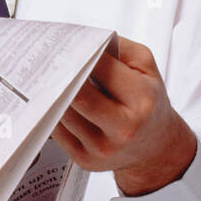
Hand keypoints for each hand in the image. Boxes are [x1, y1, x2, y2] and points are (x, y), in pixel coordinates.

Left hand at [51, 36, 197, 196]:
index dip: (82, 54)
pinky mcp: (85, 160)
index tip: (67, 43)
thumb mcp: (146, 68)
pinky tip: (50, 100)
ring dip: (52, 94)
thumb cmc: (148, 100)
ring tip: (45, 76)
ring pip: (64, 114)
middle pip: (78, 96)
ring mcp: (102, 148)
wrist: (154, 147)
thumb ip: (119, 48)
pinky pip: (58, 131)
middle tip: (47, 58)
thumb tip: (84, 40)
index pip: (103, 70)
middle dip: (62, 75)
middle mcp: (123, 129)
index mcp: (142, 101)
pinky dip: (52, 113)